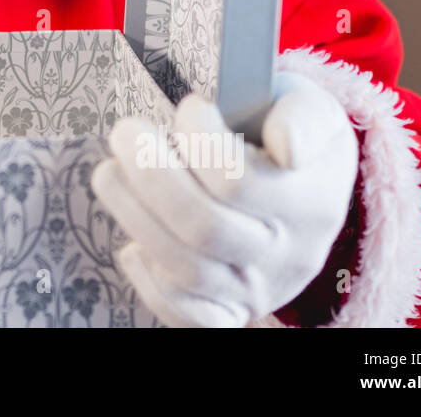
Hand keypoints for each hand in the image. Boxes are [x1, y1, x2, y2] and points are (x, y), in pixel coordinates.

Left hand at [91, 71, 358, 326]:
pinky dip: (150, 283)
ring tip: (109, 172)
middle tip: (125, 131)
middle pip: (204, 229)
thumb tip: (286, 145)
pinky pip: (187, 315)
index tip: (190, 106)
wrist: (311, 188)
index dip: (200, 141)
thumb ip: (301, 118)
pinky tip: (133, 245)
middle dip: (150, 176)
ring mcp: (257, 288)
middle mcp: (287, 255)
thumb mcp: (308, 107)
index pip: (238, 183)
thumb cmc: (287, 133)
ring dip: (134, 217)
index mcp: (309, 202)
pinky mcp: (231, 309)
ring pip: (186, 270)